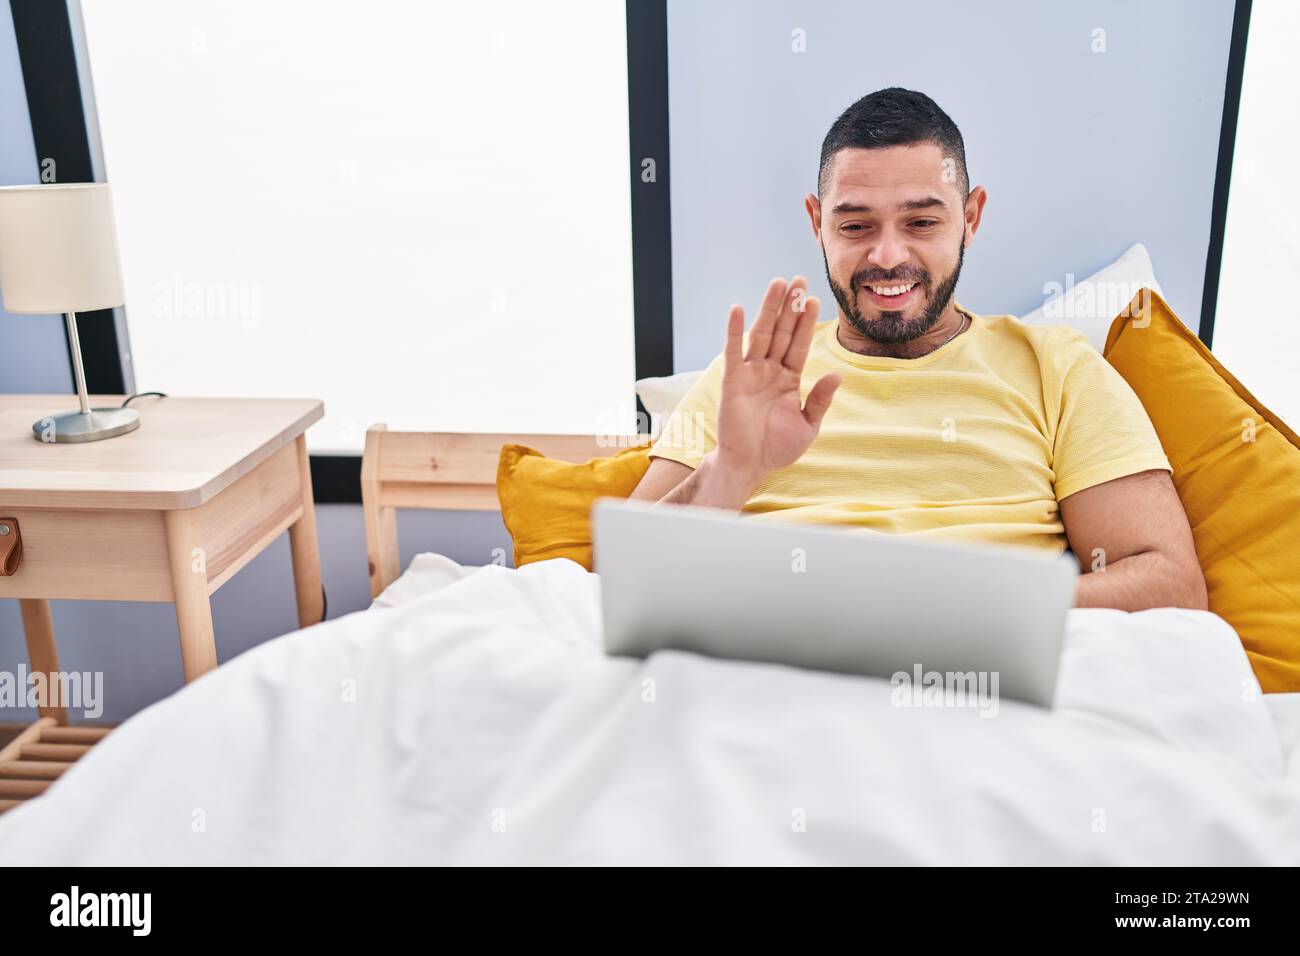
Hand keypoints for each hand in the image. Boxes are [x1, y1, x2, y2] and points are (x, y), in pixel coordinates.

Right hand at [713, 276, 841, 486]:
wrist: (749, 466)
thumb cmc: (777, 448)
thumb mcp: (808, 425)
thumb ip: (820, 399)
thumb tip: (836, 374)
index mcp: (788, 379)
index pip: (799, 344)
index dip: (807, 322)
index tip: (816, 299)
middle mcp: (769, 371)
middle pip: (782, 332)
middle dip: (791, 307)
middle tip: (799, 279)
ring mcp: (750, 373)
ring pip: (761, 334)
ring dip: (769, 309)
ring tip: (778, 284)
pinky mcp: (732, 380)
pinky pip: (733, 351)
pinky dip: (735, 331)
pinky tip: (739, 309)